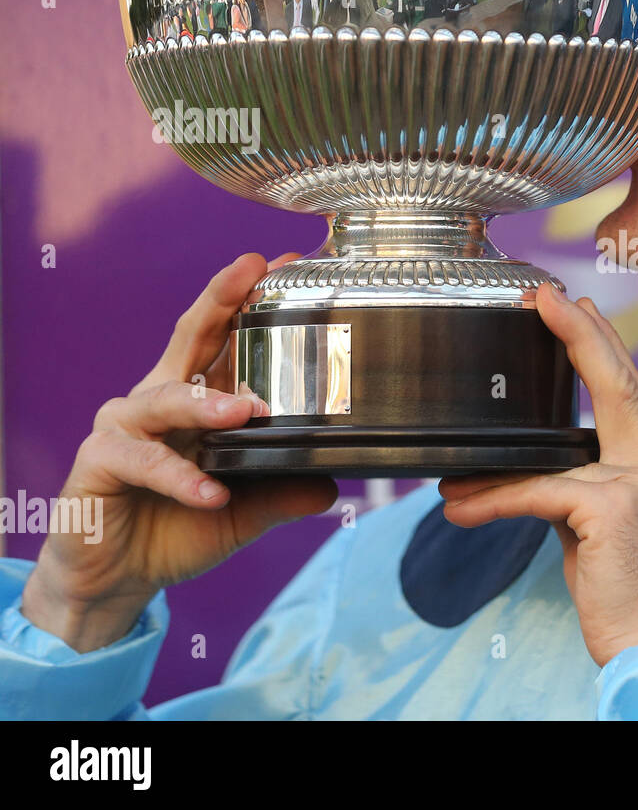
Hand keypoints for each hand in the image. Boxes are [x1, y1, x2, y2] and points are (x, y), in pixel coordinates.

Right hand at [21, 253, 337, 652]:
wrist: (115, 578)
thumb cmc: (177, 528)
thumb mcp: (243, 509)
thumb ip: (282, 491)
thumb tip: (332, 484)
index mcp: (195, 398)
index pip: (223, 339)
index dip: (248, 301)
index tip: (284, 265)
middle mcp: (158, 399)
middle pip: (189, 338)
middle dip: (220, 301)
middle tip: (252, 272)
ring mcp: (124, 427)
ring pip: (167, 399)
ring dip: (207, 404)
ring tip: (245, 412)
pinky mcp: (99, 462)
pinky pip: (143, 462)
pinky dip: (181, 479)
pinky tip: (212, 494)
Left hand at [439, 284, 637, 667]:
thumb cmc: (630, 602)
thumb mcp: (604, 537)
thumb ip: (578, 495)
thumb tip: (531, 478)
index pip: (630, 392)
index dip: (601, 344)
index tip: (573, 306)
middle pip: (618, 384)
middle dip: (580, 333)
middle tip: (544, 297)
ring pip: (554, 459)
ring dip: (495, 472)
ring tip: (456, 483)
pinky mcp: (612, 511)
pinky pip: (538, 493)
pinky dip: (495, 502)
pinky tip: (463, 511)